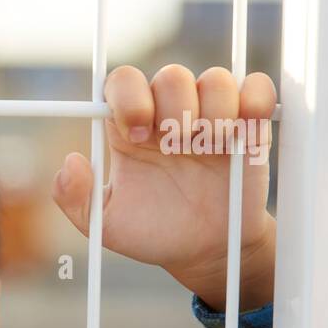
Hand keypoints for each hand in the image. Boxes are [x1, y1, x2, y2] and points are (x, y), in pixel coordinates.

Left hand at [51, 63, 276, 310]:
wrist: (205, 252)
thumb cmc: (152, 233)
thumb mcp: (104, 224)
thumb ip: (75, 198)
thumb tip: (70, 162)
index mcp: (130, 129)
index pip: (123, 83)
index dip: (129, 98)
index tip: (136, 135)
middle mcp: (170, 114)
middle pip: (171, 75)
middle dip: (174, 107)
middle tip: (176, 146)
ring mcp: (212, 116)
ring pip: (216, 78)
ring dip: (214, 110)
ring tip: (210, 148)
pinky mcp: (251, 125)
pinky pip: (257, 88)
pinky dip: (253, 101)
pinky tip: (241, 135)